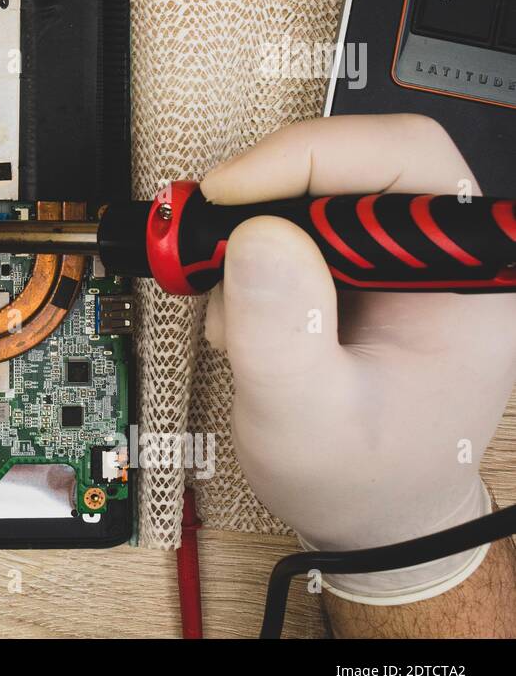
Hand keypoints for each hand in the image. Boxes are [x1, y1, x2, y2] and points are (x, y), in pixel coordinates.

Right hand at [203, 114, 515, 603]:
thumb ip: (280, 334)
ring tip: (235, 308)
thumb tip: (256, 235)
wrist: (372, 517)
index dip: (309, 158)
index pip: (402, 160)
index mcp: (468, 280)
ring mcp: (399, 261)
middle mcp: (441, 257)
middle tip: (206, 236)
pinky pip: (296, 225)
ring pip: (316, 190)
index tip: (230, 192)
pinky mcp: (360, 270)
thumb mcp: (306, 420)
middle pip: (354, 162)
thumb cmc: (365, 481)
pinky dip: (252, 259)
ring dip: (253, 235)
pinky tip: (250, 319)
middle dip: (268, 194)